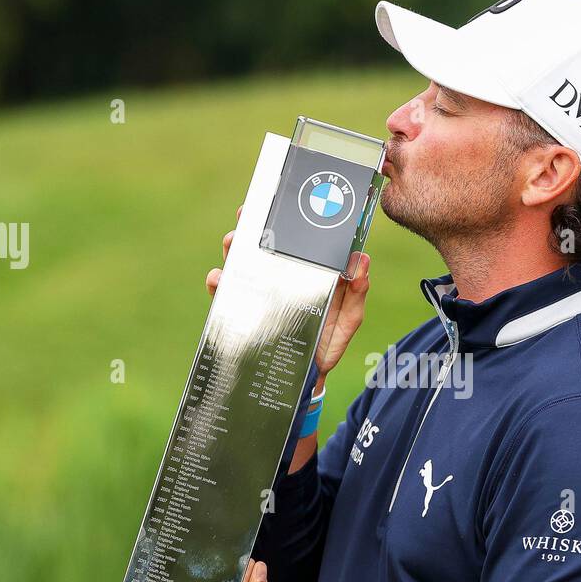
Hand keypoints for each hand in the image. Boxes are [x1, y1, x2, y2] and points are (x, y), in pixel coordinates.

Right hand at [211, 206, 371, 376]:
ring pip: (239, 263)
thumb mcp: (349, 317)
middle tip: (246, 216)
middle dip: (250, 226)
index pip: (291, 241)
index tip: (278, 202)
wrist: (307, 379)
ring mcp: (258, 294)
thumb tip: (362, 260)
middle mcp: (278, 279)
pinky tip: (220, 278)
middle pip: (259, 245)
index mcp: (304, 273)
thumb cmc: (329, 343)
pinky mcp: (241, 314)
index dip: (282, 220)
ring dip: (233, 249)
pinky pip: (223, 294)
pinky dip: (218, 283)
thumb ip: (358, 291)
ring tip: (233, 243)